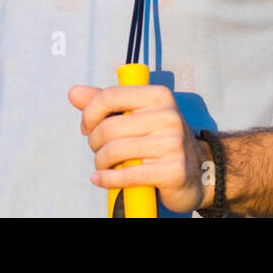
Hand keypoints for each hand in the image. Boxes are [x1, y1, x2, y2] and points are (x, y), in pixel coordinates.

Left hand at [68, 83, 213, 212]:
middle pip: (109, 127)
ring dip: (100, 161)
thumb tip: (73, 93)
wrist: (199, 170)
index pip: (111, 96)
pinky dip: (107, 179)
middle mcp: (168, 116)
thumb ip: (106, 103)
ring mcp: (172, 144)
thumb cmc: (160, 139)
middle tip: (97, 149)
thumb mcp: (137, 115)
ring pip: (115, 151)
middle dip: (94, 142)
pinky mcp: (173, 171)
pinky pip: (127, 175)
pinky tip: (100, 179)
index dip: (90, 113)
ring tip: (102, 164)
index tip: (87, 126)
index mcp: (159, 96)